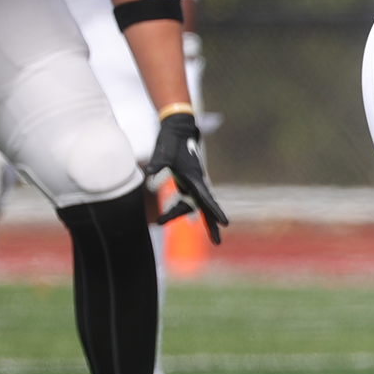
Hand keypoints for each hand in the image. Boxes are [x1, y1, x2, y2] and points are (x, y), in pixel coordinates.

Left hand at [145, 111, 227, 242]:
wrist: (177, 130)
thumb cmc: (171, 141)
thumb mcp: (163, 152)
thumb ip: (158, 163)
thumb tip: (148, 173)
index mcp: (194, 177)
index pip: (206, 198)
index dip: (215, 211)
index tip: (225, 223)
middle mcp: (196, 182)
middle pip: (206, 208)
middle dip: (212, 225)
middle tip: (217, 243)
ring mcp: (192, 182)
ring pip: (191, 205)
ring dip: (177, 214)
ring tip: (159, 221)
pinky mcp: (185, 181)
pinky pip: (184, 199)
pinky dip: (177, 208)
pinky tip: (169, 215)